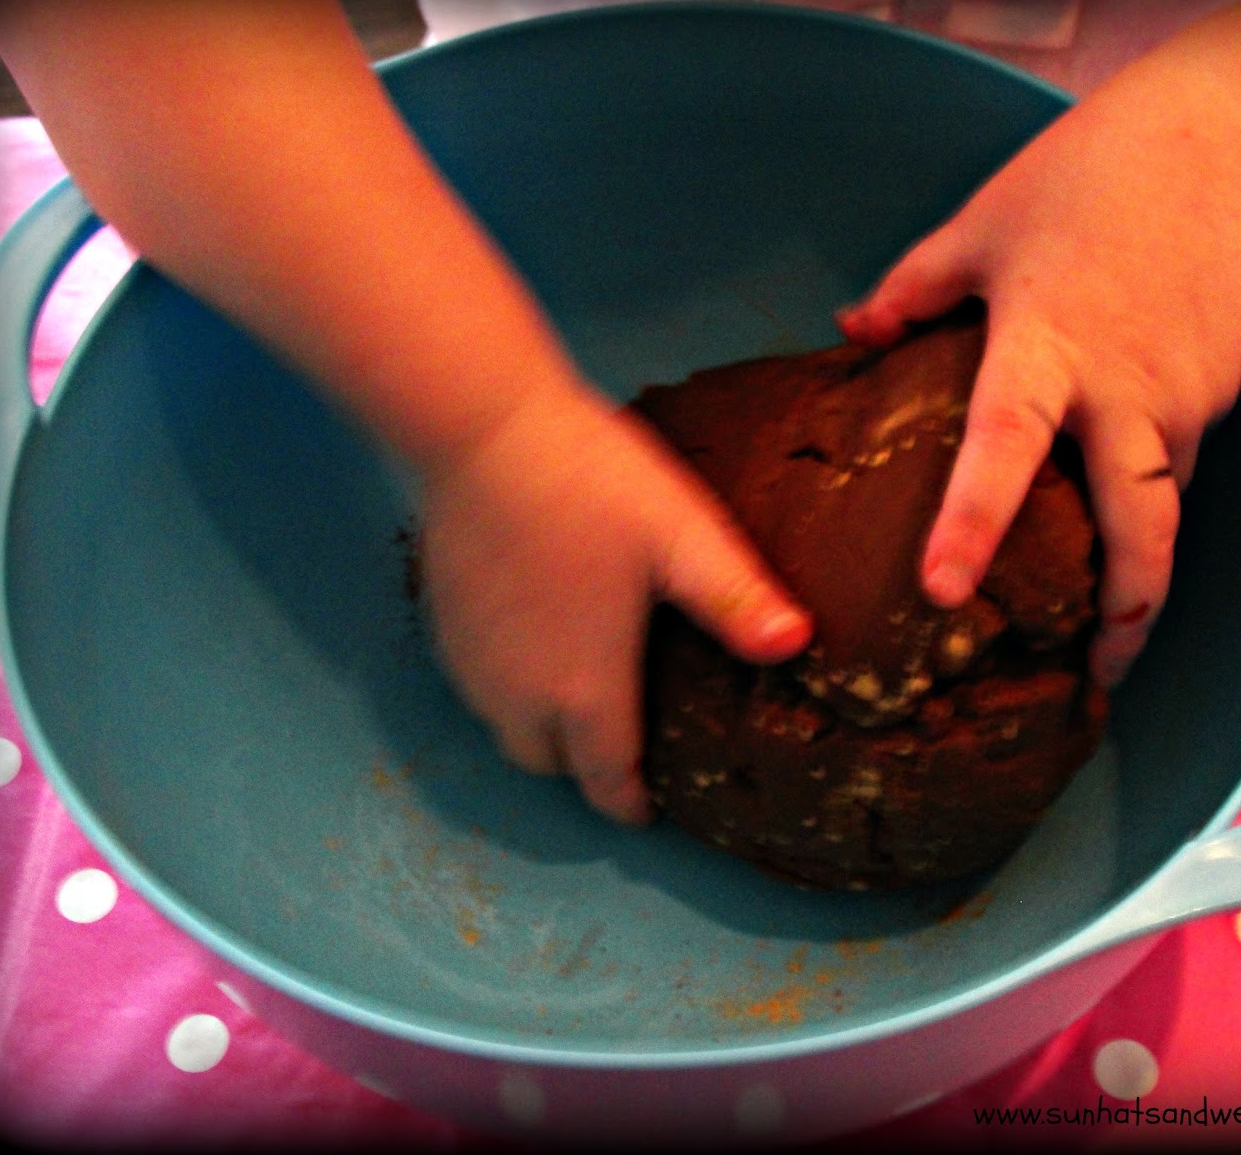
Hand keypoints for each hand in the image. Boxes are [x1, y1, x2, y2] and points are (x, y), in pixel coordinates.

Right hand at [417, 381, 811, 823]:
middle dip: (587, 769)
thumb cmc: (588, 483)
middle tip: (624, 749)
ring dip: (544, 731)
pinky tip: (535, 648)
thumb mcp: (683, 537)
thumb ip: (736, 598)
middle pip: (550, 765)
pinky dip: (509, 692)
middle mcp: (518, 694)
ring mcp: (474, 663)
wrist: (481, 431)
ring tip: (584, 702)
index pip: (606, 779)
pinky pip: (478, 690)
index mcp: (583, 688)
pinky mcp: (444, 626)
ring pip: (507, 731)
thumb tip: (796, 644)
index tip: (650, 809)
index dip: (631, 803)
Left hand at [837, 70, 1240, 685]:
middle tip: (1099, 674)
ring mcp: (1181, 396)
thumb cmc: (1082, 179)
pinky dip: (1152, 498)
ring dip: (1142, 566)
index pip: (1002, 449)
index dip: (972, 523)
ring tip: (1108, 625)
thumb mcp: (980, 226)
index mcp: (1046, 348)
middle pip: (1137, 528)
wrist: (1216, 144)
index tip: (943, 590)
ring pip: (1163, 506)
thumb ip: (911, 291)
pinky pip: (1179, 464)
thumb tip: (849, 332)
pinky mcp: (1219, 392)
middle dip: (1125, 611)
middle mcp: (1123, 390)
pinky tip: (1122, 515)